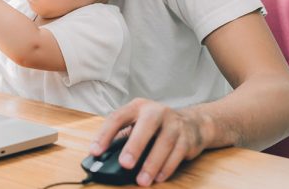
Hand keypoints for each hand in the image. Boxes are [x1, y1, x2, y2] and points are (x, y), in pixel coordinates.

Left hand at [90, 98, 209, 185]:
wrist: (192, 123)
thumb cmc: (156, 125)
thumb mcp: (137, 124)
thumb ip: (123, 136)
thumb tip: (104, 157)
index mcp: (137, 107)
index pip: (117, 117)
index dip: (105, 135)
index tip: (95, 151)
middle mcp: (156, 112)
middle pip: (146, 127)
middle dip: (134, 147)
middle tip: (124, 164)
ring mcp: (174, 124)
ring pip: (164, 143)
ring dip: (152, 164)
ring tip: (142, 180)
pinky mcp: (187, 138)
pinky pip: (177, 154)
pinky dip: (167, 168)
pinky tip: (158, 177)